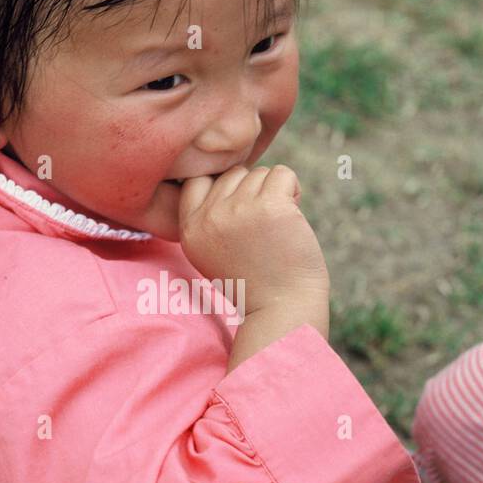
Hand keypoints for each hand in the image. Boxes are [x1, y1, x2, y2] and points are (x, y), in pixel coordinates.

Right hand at [177, 165, 328, 312]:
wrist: (282, 309)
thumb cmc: (254, 280)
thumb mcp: (210, 252)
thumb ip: (209, 216)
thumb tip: (230, 173)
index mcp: (190, 229)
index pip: (196, 179)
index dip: (221, 186)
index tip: (238, 207)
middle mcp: (209, 217)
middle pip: (233, 174)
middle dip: (252, 191)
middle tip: (264, 224)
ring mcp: (238, 209)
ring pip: (260, 173)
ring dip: (274, 192)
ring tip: (278, 226)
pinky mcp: (270, 206)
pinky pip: (283, 174)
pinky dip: (293, 189)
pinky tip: (292, 215)